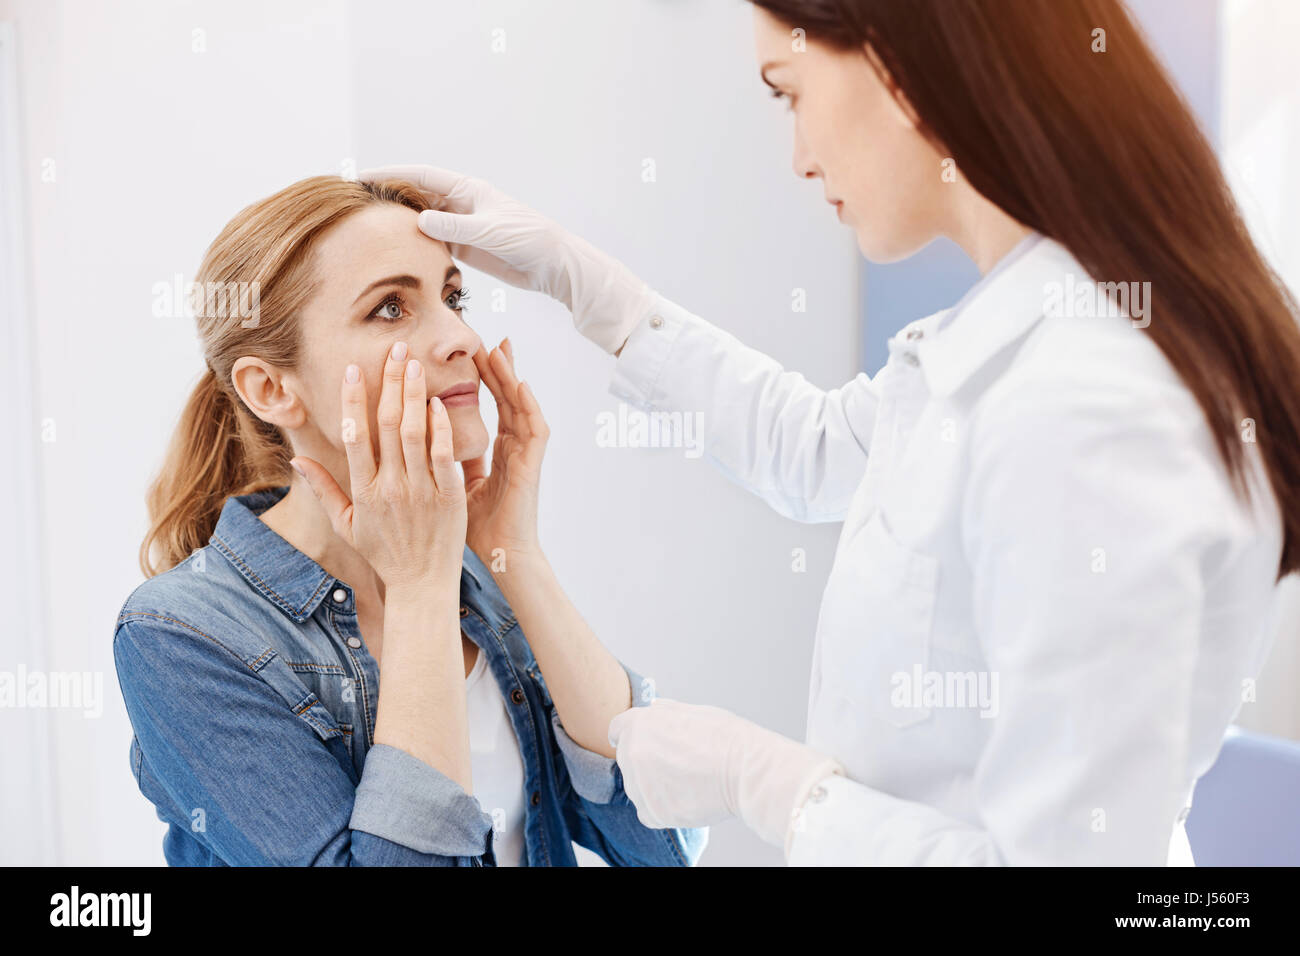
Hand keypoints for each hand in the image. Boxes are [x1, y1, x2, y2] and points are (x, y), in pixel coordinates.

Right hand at [291, 342, 466, 591]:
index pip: (353, 435)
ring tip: (414, 363)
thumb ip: (323, 489)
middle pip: (386, 425)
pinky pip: (443, 454)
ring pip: (414, 433)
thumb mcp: (347, 525)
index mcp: (363, 491)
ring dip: (414, 394)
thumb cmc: (385, 554)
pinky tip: (438, 403)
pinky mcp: (449, 496)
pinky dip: (440, 427)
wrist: (423, 585)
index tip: (354, 368)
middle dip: (389, 382)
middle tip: (395, 348)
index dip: (353, 399)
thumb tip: (295, 457)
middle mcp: (389, 487)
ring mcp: (420, 491)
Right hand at [359, 164, 654, 353]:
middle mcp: (461, 202)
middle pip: (416, 195)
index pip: (420, 175)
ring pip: (422, 219)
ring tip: (367, 226)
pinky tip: (395, 250)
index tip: (362, 175)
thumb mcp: (489, 230)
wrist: (553, 264)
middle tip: (356, 201)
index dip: (391, 173)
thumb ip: (454, 226)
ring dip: (399, 222)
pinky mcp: (465, 246)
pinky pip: (433, 242)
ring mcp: (461, 224)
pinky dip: (415, 244)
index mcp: (467, 188)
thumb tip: (418, 220)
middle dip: (388, 196)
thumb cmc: (529, 238)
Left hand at [463, 338, 549, 568]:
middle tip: (486, 339)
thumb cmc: (477, 529)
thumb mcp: (456, 487)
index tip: (473, 355)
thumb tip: (431, 440)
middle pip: (507, 399)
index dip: (485, 380)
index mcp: (498, 452)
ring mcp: (525, 456)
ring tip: (500, 348)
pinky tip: (521, 384)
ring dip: (512, 377)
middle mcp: (514, 449)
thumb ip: (451, 462)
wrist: (500, 558)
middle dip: (498, 369)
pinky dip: (530, 406)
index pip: (492, 406)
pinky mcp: (531, 467)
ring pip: (521, 406)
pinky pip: (536, 430)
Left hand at [607, 698, 845, 851]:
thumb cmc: (727, 738)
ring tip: (688, 782)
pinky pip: (648, 812)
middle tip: (679, 765)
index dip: (630, 736)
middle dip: (646, 762)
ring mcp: (640, 784)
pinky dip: (662, 810)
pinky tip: (685, 800)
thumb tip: (654, 707)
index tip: (643, 744)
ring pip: (637, 788)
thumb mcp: (696, 712)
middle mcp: (633, 752)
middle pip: (628, 760)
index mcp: (640, 723)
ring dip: (654, 787)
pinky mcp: (653, 812)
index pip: (618, 730)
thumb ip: (667, 712)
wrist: (746, 772)